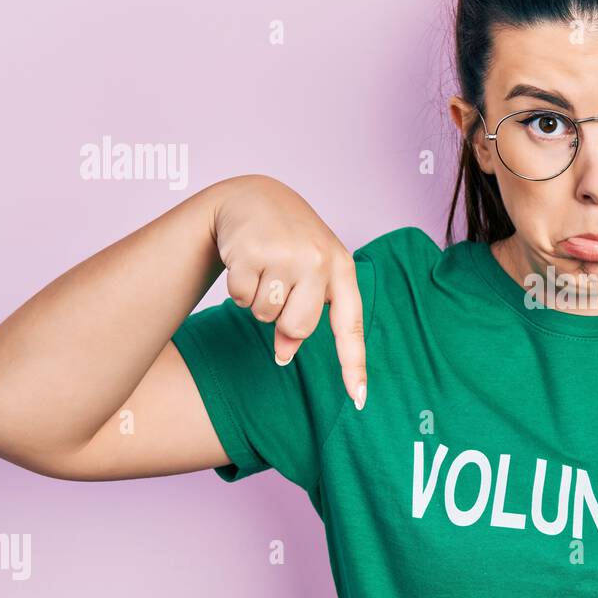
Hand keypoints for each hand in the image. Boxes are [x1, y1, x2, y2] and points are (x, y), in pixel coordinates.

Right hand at [210, 174, 367, 408]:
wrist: (252, 196)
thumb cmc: (289, 242)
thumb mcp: (310, 273)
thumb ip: (307, 313)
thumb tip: (284, 356)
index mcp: (342, 269)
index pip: (351, 326)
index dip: (354, 365)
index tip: (359, 400)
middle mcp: (318, 261)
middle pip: (297, 328)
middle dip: (282, 320)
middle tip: (279, 287)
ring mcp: (285, 255)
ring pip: (265, 315)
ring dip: (258, 301)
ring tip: (265, 268)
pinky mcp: (251, 252)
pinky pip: (239, 298)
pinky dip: (238, 287)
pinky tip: (245, 260)